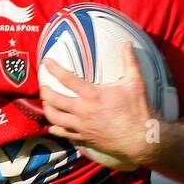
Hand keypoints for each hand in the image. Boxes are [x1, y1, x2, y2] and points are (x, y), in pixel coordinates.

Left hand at [40, 43, 158, 169]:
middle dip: (45, 91)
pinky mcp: (85, 139)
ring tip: (45, 103)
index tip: (45, 62)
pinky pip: (65, 135)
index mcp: (93, 95)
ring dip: (47, 110)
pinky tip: (53, 127)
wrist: (140, 140)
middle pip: (55, 100)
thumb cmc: (138, 111)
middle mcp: (83, 111)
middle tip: (42, 85)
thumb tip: (127, 43)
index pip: (67, 79)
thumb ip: (129, 62)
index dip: (54, 69)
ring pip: (55, 119)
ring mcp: (82, 127)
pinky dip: (56, 130)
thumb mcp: (135, 83)